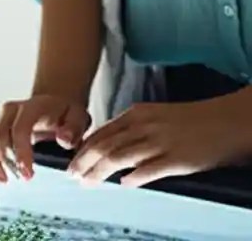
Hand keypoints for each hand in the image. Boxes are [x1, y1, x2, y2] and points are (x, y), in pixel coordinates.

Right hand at [0, 94, 89, 182]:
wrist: (52, 105)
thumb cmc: (64, 113)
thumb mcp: (78, 116)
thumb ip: (73, 127)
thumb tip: (64, 140)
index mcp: (30, 107)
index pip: (19, 129)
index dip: (21, 153)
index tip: (28, 174)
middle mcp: (9, 111)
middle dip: (1, 160)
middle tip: (13, 180)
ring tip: (0, 180)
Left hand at [67, 93, 251, 187]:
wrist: (227, 120)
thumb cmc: (191, 120)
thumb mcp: (155, 116)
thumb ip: (132, 128)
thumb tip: (108, 144)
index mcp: (136, 114)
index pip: (101, 133)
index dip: (83, 149)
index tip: (72, 161)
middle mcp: (144, 126)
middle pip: (104, 145)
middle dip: (84, 162)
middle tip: (73, 174)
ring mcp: (160, 142)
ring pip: (119, 157)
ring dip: (100, 171)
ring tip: (89, 181)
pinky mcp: (177, 159)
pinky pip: (149, 169)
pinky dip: (134, 177)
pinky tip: (124, 184)